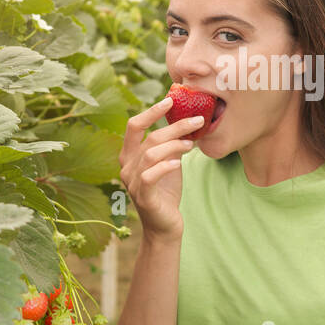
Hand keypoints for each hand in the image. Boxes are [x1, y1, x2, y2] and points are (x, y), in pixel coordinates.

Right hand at [118, 95, 203, 240]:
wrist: (165, 225)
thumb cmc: (166, 191)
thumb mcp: (169, 162)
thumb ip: (171, 144)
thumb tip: (188, 121)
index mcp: (130, 155)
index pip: (134, 126)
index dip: (150, 111)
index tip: (170, 100)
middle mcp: (127, 167)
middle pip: (148, 137)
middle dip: (174, 126)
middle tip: (197, 120)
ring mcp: (132, 182)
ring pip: (150, 154)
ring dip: (174, 145)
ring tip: (191, 145)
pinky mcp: (143, 197)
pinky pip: (150, 176)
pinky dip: (165, 166)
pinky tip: (179, 163)